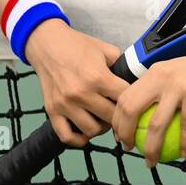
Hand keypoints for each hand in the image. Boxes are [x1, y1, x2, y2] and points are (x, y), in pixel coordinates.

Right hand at [27, 20, 125, 146]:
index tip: (134, 100)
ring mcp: (65, 105)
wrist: (48, 45)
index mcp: (98, 77)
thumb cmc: (78, 46)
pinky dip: (79, 139)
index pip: (124, 99)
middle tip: (120, 112)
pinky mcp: (52, 111)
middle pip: (111, 118)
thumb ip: (122, 65)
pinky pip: (67, 136)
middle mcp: (81, 93)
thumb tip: (137, 80)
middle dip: (119, 116)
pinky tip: (86, 132)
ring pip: (92, 130)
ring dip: (101, 128)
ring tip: (103, 118)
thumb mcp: (106, 50)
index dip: (133, 100)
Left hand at [112, 32, 185, 167]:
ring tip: (152, 160)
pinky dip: (184, 142)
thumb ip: (162, 88)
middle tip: (130, 149)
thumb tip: (147, 113)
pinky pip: (185, 125)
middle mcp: (161, 76)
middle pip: (130, 109)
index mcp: (154, 72)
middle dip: (125, 134)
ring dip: (151, 148)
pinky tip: (184, 153)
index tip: (121, 136)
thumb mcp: (179, 73)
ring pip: (155, 124)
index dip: (117, 120)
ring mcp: (177, 84)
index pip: (125, 97)